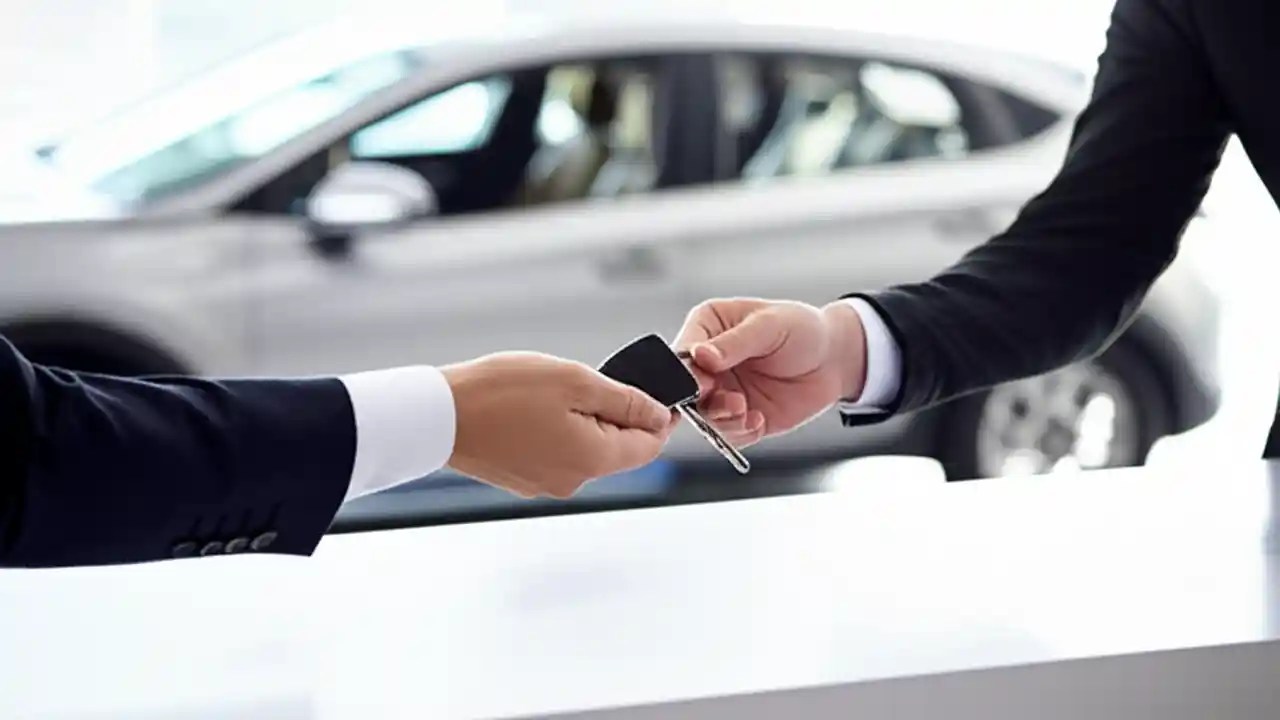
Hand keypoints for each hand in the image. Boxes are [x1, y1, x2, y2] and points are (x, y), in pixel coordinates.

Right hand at [443, 352, 676, 498]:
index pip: (649, 446)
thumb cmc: (501, 393)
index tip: (655, 393)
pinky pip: (557, 453)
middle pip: (618, 450)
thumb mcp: (575, 381)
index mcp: (594, 459)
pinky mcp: (523, 478)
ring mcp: (546, 483)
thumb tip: (658, 414)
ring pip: (586, 450)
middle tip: (591, 381)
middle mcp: (574, 480)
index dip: (659, 418)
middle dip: (616, 415)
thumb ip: (624, 399)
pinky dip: (557, 431)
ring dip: (585, 421)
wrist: (439, 415)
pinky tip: (534, 408)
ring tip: (554, 391)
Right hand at [674, 299, 866, 447]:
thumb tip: (701, 355)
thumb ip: (734, 342)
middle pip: (685, 388)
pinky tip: (758, 420)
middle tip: (728, 400)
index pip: (682, 351)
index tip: (703, 381)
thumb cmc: (802, 329)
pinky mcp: (739, 416)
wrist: (834, 359)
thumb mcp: (769, 325)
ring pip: (703, 415)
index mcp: (708, 327)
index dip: (686, 370)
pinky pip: (728, 433)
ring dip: (722, 418)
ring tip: (744, 410)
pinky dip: (740, 432)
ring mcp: (722, 390)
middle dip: (701, 400)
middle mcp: (708, 362)